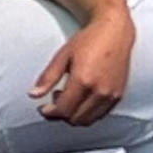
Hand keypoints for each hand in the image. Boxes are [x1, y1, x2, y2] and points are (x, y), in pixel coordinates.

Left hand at [33, 8, 132, 125]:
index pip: (64, 110)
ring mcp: (112, 94)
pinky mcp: (119, 95)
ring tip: (67, 98)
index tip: (43, 109)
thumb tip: (33, 95)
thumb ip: (48, 77)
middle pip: (76, 119)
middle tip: (54, 101)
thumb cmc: (88, 41)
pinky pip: (100, 114)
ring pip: (88, 120)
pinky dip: (88, 113)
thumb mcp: (62, 56)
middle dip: (61, 114)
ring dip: (74, 115)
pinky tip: (81, 98)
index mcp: (83, 81)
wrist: (115, 33)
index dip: (50, 113)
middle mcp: (100, 91)